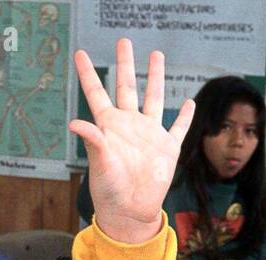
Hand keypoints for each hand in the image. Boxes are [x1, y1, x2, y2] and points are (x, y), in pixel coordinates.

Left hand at [69, 40, 194, 244]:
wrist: (131, 212)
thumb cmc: (110, 191)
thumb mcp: (100, 164)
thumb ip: (92, 141)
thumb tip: (75, 122)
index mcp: (109, 127)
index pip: (96, 93)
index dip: (88, 73)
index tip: (79, 54)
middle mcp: (129, 126)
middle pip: (127, 87)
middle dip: (125, 64)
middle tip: (123, 42)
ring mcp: (149, 135)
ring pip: (154, 98)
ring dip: (156, 77)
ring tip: (156, 55)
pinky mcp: (167, 148)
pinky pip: (179, 128)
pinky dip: (185, 116)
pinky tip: (190, 102)